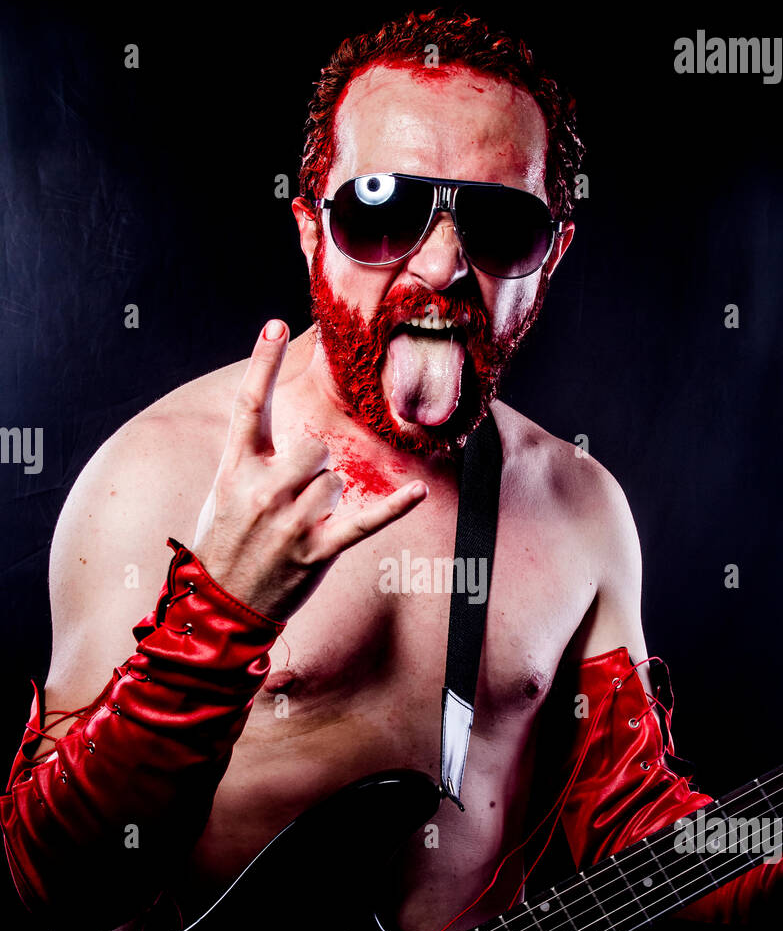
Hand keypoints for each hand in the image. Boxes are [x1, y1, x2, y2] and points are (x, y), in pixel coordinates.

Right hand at [192, 319, 427, 621]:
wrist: (219, 605)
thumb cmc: (227, 540)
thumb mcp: (226, 490)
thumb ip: (256, 457)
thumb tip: (298, 429)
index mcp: (235, 470)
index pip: (249, 405)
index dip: (263, 363)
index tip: (276, 325)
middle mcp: (261, 492)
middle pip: (314, 447)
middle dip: (316, 463)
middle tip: (300, 490)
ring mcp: (289, 523)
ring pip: (334, 482)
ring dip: (328, 498)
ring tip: (302, 521)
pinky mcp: (316, 551)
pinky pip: (363, 521)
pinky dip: (393, 507)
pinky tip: (416, 491)